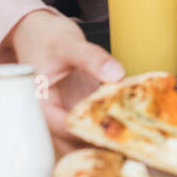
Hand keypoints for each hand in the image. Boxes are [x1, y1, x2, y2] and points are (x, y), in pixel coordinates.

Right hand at [6, 9, 124, 151]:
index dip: (92, 136)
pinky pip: (94, 124)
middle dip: (102, 146)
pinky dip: (111, 125)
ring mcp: (66, 115)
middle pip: (74, 145)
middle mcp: (52, 117)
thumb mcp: (69, 44)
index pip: (66, 132)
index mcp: (41, 107)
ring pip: (84, 140)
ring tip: (137, 136)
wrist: (38, 30)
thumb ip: (92, 58)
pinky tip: (133, 122)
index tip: (119, 136)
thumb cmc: (46, 37)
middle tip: (134, 142)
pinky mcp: (79, 110)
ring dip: (108, 139)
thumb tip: (117, 75)